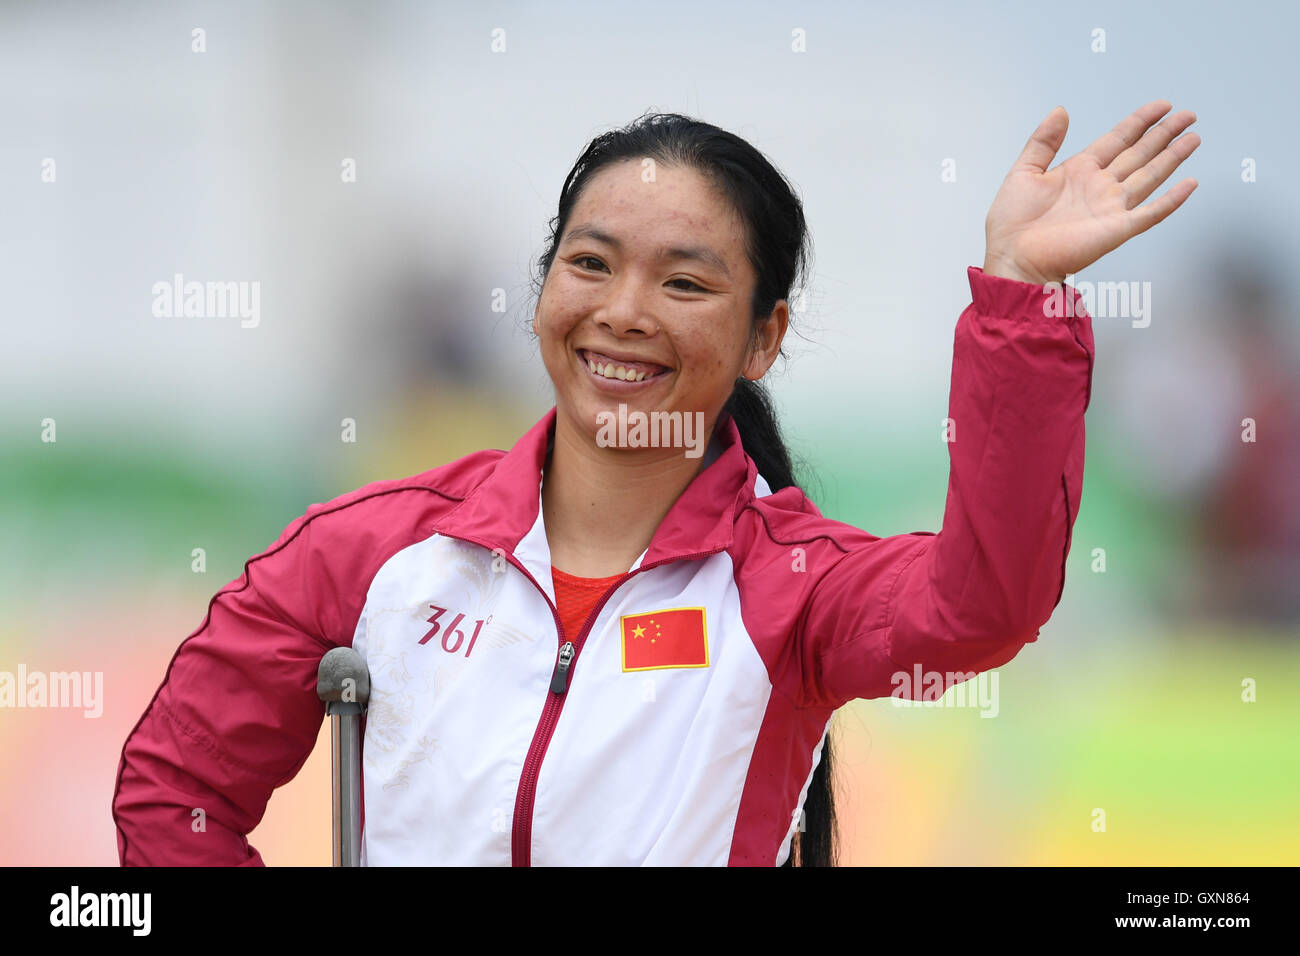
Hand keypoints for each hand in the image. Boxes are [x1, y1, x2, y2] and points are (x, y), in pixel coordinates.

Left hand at [983, 100, 1199, 285]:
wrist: (1012, 259)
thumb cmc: (1011, 223)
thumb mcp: (1023, 172)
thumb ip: (1043, 141)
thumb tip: (1061, 110)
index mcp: (1079, 171)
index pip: (1118, 140)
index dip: (1140, 122)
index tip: (1162, 106)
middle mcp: (1100, 187)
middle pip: (1140, 154)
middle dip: (1164, 134)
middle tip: (1189, 115)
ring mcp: (1111, 208)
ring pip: (1150, 176)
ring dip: (1173, 158)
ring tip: (1193, 138)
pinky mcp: (1117, 229)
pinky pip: (1151, 213)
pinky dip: (1171, 200)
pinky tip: (1189, 183)